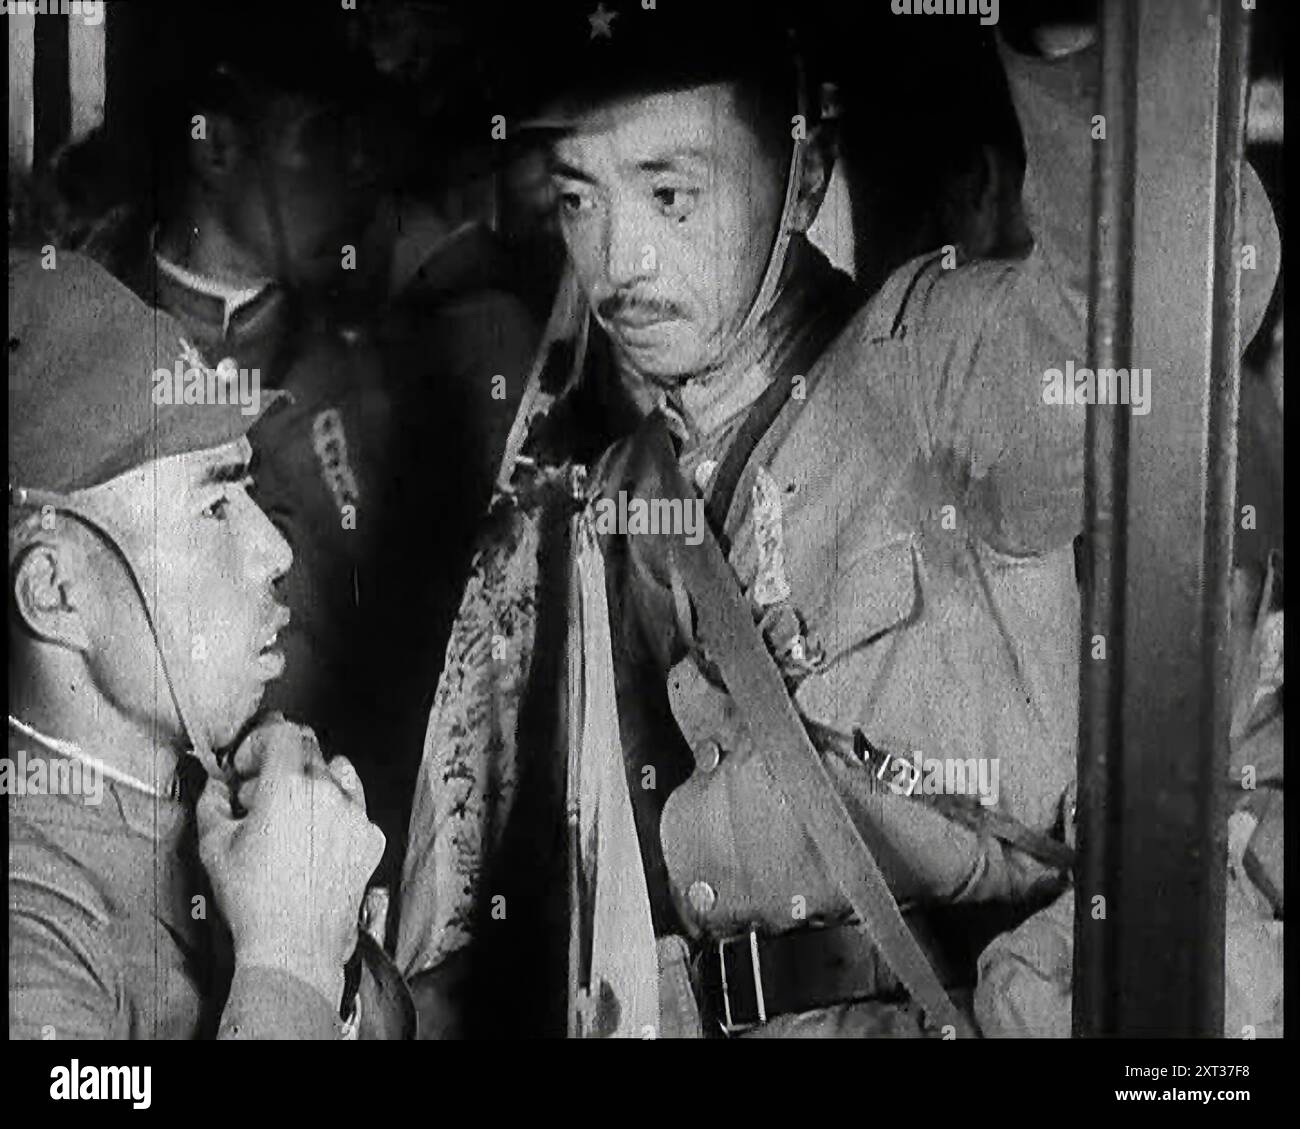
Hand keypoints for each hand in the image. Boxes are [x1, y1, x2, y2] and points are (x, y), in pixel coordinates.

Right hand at [197, 730, 385, 1005]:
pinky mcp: (371, 839)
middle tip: (260, 795)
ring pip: (339, 774)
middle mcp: (329, 794)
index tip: (245, 767)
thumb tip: (215, 788)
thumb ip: (211, 803)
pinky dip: (337, 814)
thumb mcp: (214, 846)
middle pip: (309, 751)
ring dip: (314, 783)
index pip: (281, 733)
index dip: (257, 744)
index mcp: (289, 786)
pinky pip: (357, 808)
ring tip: (292, 814)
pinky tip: (315, 840)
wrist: (295, 945)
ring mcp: (355, 815)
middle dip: (280, 764)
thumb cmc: (255, 900)